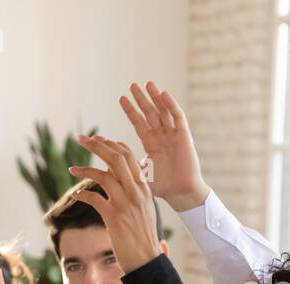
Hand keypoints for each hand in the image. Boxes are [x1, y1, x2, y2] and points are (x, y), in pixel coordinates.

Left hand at [68, 135, 162, 274]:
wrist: (147, 258)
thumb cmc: (142, 234)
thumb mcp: (142, 207)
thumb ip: (130, 189)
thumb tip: (111, 174)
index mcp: (144, 187)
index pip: (129, 156)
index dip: (111, 145)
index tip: (97, 140)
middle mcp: (136, 191)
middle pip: (116, 159)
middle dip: (97, 145)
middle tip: (81, 139)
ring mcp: (125, 203)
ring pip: (104, 176)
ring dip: (84, 169)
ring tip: (72, 169)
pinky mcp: (113, 217)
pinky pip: (94, 198)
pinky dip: (82, 194)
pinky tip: (75, 195)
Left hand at [118, 81, 209, 212]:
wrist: (180, 192)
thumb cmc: (161, 186)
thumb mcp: (139, 173)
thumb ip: (125, 166)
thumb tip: (105, 165)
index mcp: (150, 143)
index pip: (139, 122)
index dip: (130, 110)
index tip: (121, 98)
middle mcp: (161, 136)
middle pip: (150, 113)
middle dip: (141, 99)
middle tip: (132, 85)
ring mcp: (173, 134)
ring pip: (163, 111)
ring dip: (155, 97)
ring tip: (147, 84)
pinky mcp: (184, 136)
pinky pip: (177, 117)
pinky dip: (171, 105)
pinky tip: (163, 94)